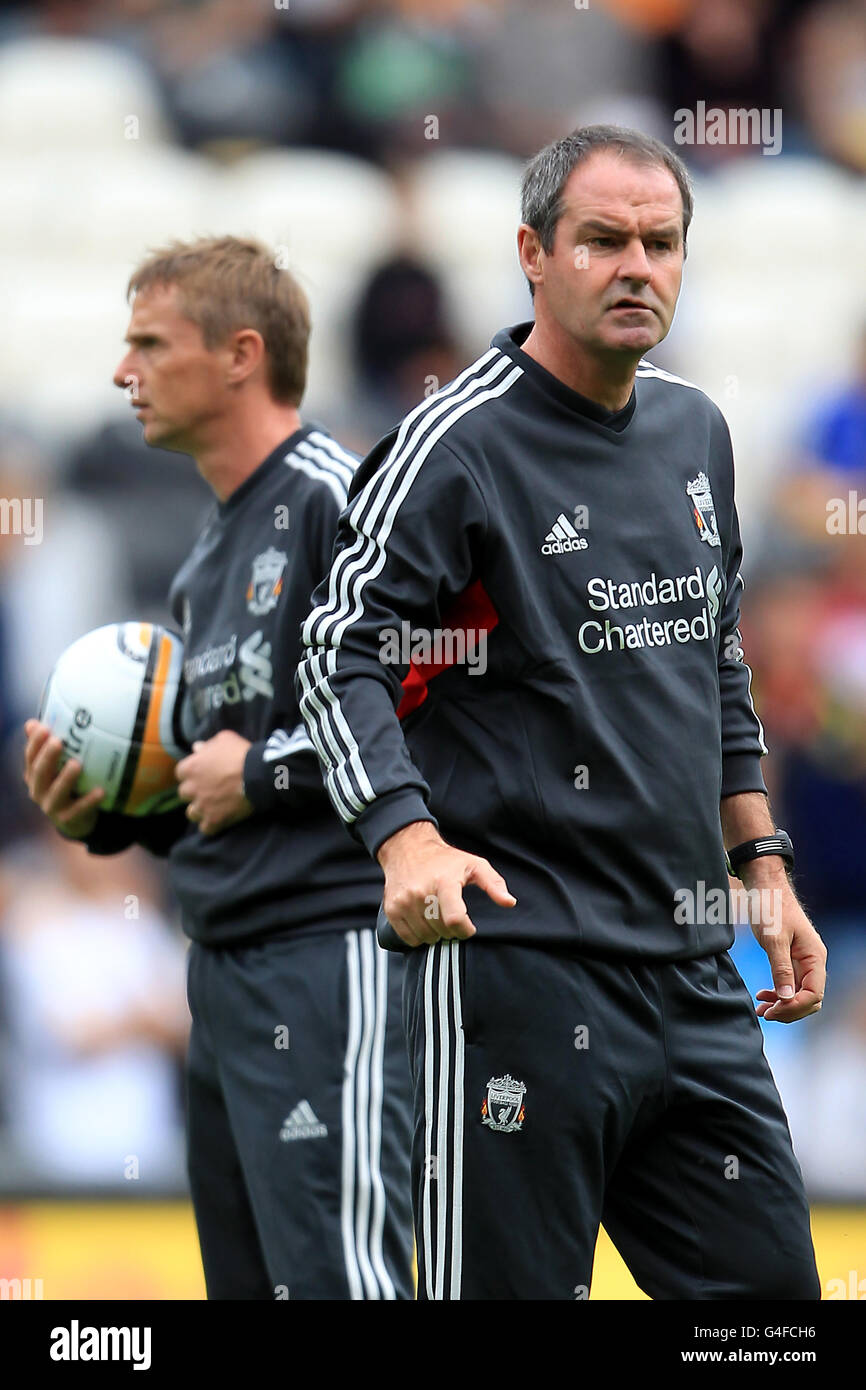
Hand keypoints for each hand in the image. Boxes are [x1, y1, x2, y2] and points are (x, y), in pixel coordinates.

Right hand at [22, 719, 103, 837]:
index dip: (35, 743)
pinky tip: (101, 791)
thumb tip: (33, 722)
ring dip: (66, 778)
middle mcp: (38, 790)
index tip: (44, 728)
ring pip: (56, 792)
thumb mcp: (57, 767)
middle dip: (47, 757)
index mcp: (34, 775)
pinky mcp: (67, 819)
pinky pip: (79, 809)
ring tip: (76, 764)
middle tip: (58, 742)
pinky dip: (90, 800)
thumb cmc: (67, 785)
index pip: (30, 757)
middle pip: (40, 773)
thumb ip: (49, 746)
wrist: (75, 820)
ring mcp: (52, 806)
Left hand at [175, 729, 252, 834]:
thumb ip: (207, 745)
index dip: (193, 774)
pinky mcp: (213, 820)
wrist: (257, 774)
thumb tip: (196, 747)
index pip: (181, 773)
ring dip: (200, 810)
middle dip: (195, 792)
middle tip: (210, 790)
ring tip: (214, 807)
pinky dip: (212, 825)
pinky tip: (220, 819)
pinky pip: (205, 828)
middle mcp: (191, 789)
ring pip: (192, 813)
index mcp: (189, 768)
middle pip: (184, 794)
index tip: (203, 774)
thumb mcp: (224, 739)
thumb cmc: (240, 754)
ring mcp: (201, 806)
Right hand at [376, 821, 515, 947]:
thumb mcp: (474, 864)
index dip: (465, 930)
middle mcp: (421, 892)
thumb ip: (494, 883)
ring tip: (438, 917)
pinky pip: (408, 938)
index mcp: (444, 882)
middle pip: (442, 931)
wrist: (407, 849)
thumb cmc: (445, 860)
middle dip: (451, 930)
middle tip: (452, 918)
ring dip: (435, 934)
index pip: (455, 920)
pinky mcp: (392, 909)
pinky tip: (424, 921)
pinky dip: (418, 936)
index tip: (469, 927)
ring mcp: (403, 901)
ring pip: (426, 936)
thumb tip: (509, 902)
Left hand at [745, 869, 826, 1022]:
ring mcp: (803, 961)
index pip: (813, 995)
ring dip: (783, 1005)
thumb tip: (786, 998)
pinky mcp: (791, 959)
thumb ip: (781, 969)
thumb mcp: (774, 939)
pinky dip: (778, 994)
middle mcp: (813, 961)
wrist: (765, 887)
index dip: (794, 1007)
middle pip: (810, 999)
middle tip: (764, 1013)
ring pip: (799, 994)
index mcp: (814, 956)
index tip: (772, 1011)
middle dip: (789, 1010)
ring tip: (761, 1009)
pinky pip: (790, 984)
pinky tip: (763, 995)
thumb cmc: (771, 907)